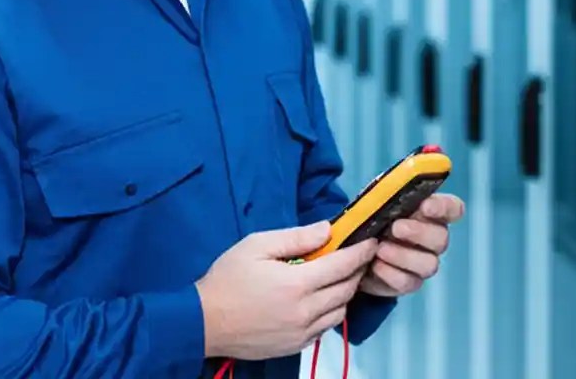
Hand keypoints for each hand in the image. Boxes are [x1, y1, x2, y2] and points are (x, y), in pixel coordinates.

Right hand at [195, 221, 379, 360]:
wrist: (205, 321)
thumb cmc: (227, 279)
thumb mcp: (256, 246)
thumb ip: (295, 238)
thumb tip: (327, 230)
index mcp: (297, 283)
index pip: (343, 265)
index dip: (361, 252)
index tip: (370, 241)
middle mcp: (305, 311)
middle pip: (347, 289)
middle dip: (357, 270)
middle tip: (356, 256)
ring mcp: (302, 332)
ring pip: (340, 311)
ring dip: (345, 292)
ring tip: (337, 277)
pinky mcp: (296, 346)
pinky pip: (325, 328)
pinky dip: (329, 311)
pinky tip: (318, 300)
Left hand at [359, 193, 463, 297]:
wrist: (352, 250)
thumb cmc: (368, 219)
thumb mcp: (374, 203)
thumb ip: (385, 195)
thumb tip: (386, 192)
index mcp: (430, 213)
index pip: (452, 208)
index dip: (443, 207)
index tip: (426, 206)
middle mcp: (433, 239)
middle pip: (441, 238)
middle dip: (418, 232)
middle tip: (395, 228)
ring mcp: (424, 263)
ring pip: (429, 264)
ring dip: (403, 256)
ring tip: (380, 248)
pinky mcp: (410, 282)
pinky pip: (408, 281)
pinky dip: (390, 273)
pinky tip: (375, 265)